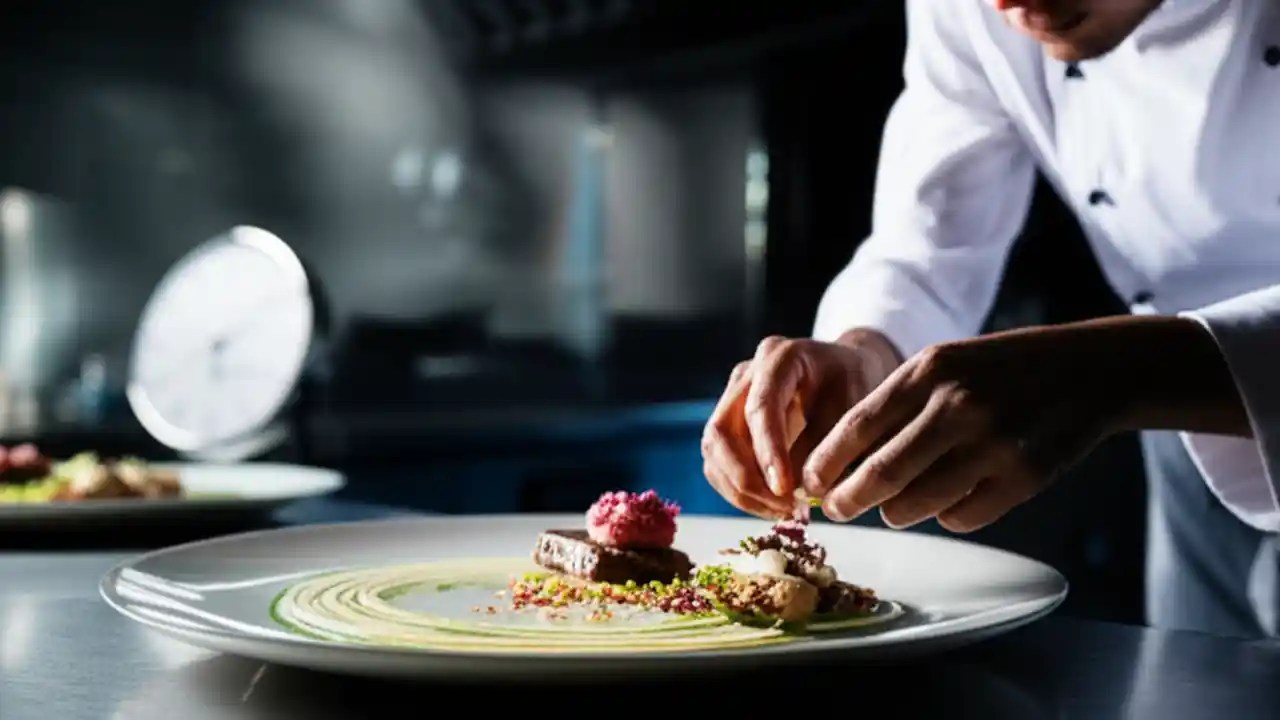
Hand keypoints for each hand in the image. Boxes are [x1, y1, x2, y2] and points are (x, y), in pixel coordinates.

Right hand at [701, 329, 902, 517]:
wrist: (847, 372)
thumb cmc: (854, 385)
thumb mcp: (854, 405)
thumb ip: (825, 443)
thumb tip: (799, 489)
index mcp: (779, 357)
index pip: (761, 408)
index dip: (768, 453)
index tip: (786, 491)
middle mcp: (746, 375)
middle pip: (721, 431)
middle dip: (747, 478)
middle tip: (784, 508)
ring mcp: (732, 399)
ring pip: (713, 452)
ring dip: (741, 491)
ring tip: (783, 512)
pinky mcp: (729, 425)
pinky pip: (719, 464)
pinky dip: (740, 492)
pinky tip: (773, 507)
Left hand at [803, 315, 1248, 531]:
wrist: (1090, 371)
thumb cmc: (1000, 369)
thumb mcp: (945, 363)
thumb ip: (897, 403)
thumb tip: (841, 458)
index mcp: (930, 371)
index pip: (858, 427)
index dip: (827, 462)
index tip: (810, 483)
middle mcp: (958, 406)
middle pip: (881, 474)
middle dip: (849, 500)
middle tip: (838, 510)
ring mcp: (992, 445)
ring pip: (917, 504)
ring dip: (895, 512)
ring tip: (892, 507)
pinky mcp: (1022, 479)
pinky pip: (960, 518)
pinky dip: (945, 517)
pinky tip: (947, 502)